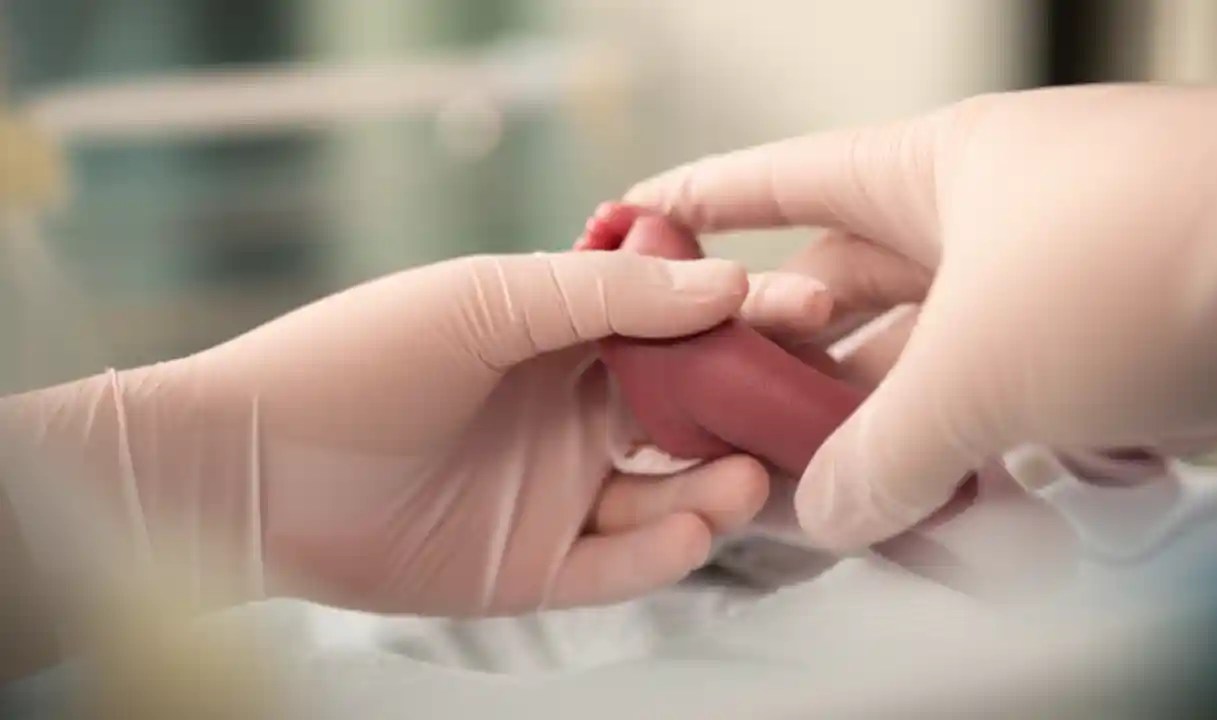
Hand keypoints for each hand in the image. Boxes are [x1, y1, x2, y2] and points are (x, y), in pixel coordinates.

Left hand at [2, 251, 832, 615]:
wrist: (249, 469)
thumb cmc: (358, 360)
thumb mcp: (487, 300)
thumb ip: (606, 294)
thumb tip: (726, 284)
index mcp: (562, 335)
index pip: (677, 324)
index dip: (743, 315)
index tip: (808, 307)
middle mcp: (571, 413)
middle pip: (690, 412)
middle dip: (751, 410)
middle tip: (807, 409)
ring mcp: (558, 491)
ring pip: (670, 494)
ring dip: (718, 486)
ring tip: (744, 476)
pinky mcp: (538, 565)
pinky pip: (623, 561)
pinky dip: (665, 549)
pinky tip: (691, 528)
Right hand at [625, 81, 1216, 550]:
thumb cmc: (1149, 254)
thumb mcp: (977, 370)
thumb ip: (880, 452)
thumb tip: (831, 512)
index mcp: (929, 173)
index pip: (781, 182)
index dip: (701, 202)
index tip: (638, 223)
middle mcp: (985, 213)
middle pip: (852, 289)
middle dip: (799, 360)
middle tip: (750, 426)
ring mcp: (1053, 268)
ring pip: (940, 355)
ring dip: (909, 424)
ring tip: (874, 491)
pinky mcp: (1117, 327)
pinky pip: (1025, 390)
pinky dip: (1005, 442)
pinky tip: (1007, 489)